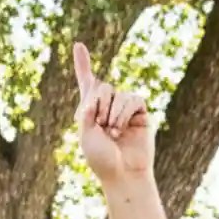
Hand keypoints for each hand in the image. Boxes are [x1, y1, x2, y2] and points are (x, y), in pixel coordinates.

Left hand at [73, 42, 153, 180]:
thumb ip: (88, 109)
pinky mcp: (140, 111)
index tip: (78, 45)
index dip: (83, 64)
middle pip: (101, 86)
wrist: (123, 173)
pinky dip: (124, 113)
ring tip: (113, 133)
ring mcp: (124, 108)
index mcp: (90, 110)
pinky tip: (122, 129)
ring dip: (112, 114)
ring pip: (117, 93)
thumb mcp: (86, 134)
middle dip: (98, 104)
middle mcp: (107, 106)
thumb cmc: (101, 159)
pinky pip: (132, 99)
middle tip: (101, 126)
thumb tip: (97, 86)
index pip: (87, 83)